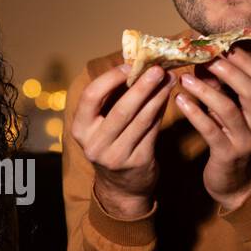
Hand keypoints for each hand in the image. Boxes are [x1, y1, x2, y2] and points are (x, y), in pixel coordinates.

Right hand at [70, 63, 177, 218]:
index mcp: (80, 129)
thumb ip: (112, 98)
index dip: (110, 78)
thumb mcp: (101, 125)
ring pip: (141, 119)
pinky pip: (153, 131)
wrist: (121, 186)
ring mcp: (116, 156)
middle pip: (121, 109)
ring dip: (158, 96)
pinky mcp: (138, 162)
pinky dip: (162, 111)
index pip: (91, 97)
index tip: (129, 65)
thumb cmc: (112, 143)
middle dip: (142, 86)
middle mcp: (94, 144)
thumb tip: (136, 64)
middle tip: (158, 68)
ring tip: (169, 79)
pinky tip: (169, 97)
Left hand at [173, 46, 250, 211]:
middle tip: (204, 55)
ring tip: (184, 77)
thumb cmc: (232, 142)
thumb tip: (205, 59)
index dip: (242, 59)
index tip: (219, 43)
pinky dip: (195, 113)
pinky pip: (211, 131)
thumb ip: (224, 89)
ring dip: (205, 90)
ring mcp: (248, 140)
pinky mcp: (229, 155)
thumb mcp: (233, 113)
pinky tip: (179, 101)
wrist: (238, 187)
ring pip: (230, 109)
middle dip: (228, 69)